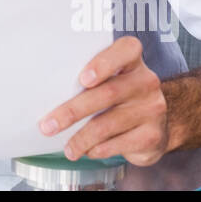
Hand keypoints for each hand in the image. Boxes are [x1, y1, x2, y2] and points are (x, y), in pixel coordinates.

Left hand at [38, 35, 168, 166]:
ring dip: (81, 138)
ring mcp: (152, 108)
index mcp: (132, 60)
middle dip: (73, 111)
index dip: (104, 63)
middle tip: (48, 126)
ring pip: (109, 124)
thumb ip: (87, 80)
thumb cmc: (119, 96)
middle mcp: (146, 81)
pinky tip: (87, 151)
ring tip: (66, 149)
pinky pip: (119, 144)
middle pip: (107, 93)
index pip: (126, 50)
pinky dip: (98, 150)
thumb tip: (46, 95)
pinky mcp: (153, 135)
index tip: (83, 79)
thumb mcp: (109, 80)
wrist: (154, 124)